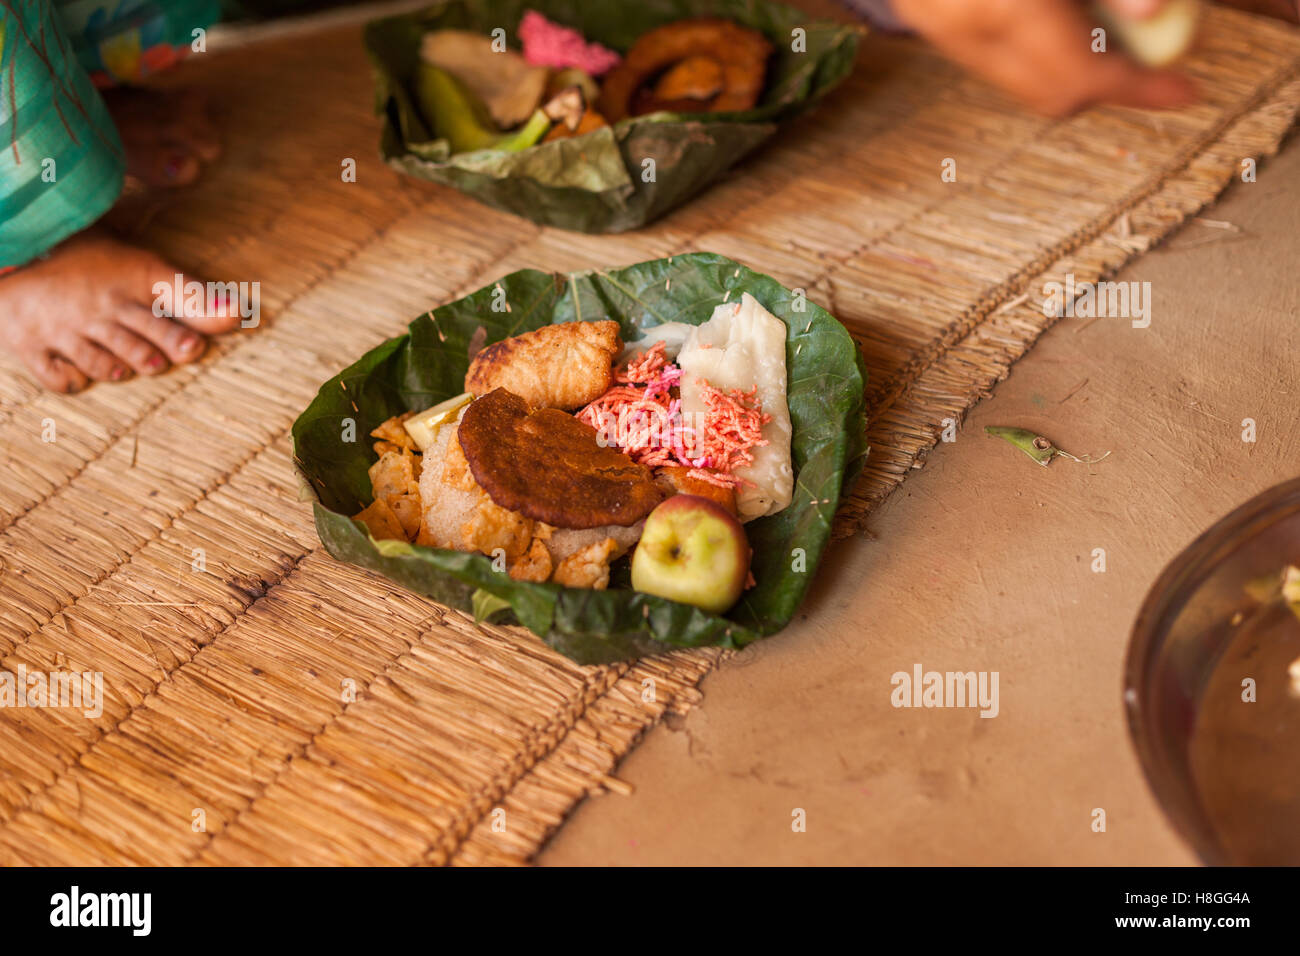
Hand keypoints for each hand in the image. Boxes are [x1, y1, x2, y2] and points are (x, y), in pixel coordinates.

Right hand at [0, 232, 242, 391]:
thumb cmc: (68, 245)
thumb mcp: (124, 248)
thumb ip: (179, 283)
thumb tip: (239, 310)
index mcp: (129, 272)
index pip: (178, 292)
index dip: (208, 308)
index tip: (235, 315)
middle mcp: (100, 303)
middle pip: (147, 334)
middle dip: (171, 344)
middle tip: (188, 351)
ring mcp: (63, 327)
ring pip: (108, 361)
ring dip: (127, 365)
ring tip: (145, 366)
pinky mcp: (29, 345)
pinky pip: (61, 377)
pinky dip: (74, 379)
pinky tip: (83, 372)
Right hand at [890, 0, 1197, 115]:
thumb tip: (1151, 13)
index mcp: (1013, 6)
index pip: (1086, 76)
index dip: (1143, 87)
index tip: (1185, 88)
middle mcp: (969, 26)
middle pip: (1053, 95)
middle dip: (1108, 84)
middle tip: (1150, 57)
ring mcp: (938, 26)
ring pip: (1020, 82)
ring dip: (1069, 66)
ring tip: (1104, 28)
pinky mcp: (923, 16)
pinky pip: (987, 55)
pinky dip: (1030, 44)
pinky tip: (1052, 12)